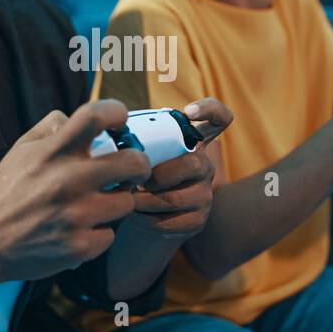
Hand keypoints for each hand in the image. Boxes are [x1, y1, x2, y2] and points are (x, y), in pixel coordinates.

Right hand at [0, 99, 150, 283]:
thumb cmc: (6, 192)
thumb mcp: (21, 150)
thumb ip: (50, 127)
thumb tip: (75, 118)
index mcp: (52, 153)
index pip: (95, 116)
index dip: (116, 111)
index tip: (120, 120)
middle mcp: (67, 181)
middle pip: (133, 162)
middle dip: (139, 164)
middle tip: (133, 168)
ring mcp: (76, 216)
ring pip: (127, 202)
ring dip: (116, 202)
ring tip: (96, 205)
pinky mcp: (80, 246)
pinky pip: (110, 234)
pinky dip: (99, 233)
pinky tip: (80, 231)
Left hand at [124, 97, 232, 240]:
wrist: (144, 215)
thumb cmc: (139, 174)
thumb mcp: (140, 152)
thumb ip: (138, 140)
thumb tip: (116, 140)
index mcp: (192, 141)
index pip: (217, 117)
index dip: (209, 110)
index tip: (188, 112)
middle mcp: (205, 164)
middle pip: (194, 163)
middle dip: (157, 175)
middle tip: (136, 180)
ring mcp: (205, 193)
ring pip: (174, 198)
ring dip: (143, 200)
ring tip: (128, 198)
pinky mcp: (198, 219)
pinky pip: (170, 221)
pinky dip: (145, 218)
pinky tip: (136, 214)